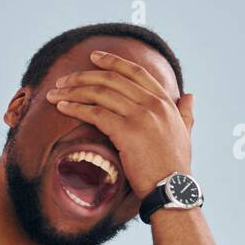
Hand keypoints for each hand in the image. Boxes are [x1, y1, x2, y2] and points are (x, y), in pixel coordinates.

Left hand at [45, 49, 195, 198]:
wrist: (173, 188)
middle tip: (64, 79)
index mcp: (165, 101)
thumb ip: (185, 112)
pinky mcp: (127, 132)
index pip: (135, 72)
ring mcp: (140, 116)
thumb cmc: (175, 165)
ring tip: (55, 93)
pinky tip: (63, 107)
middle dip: (83, 76)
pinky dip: (76, 108)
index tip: (94, 57)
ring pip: (100, 93)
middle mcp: (152, 103)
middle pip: (112, 79)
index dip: (112, 62)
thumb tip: (189, 96)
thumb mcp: (185, 132)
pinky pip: (95, 113)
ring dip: (73, 91)